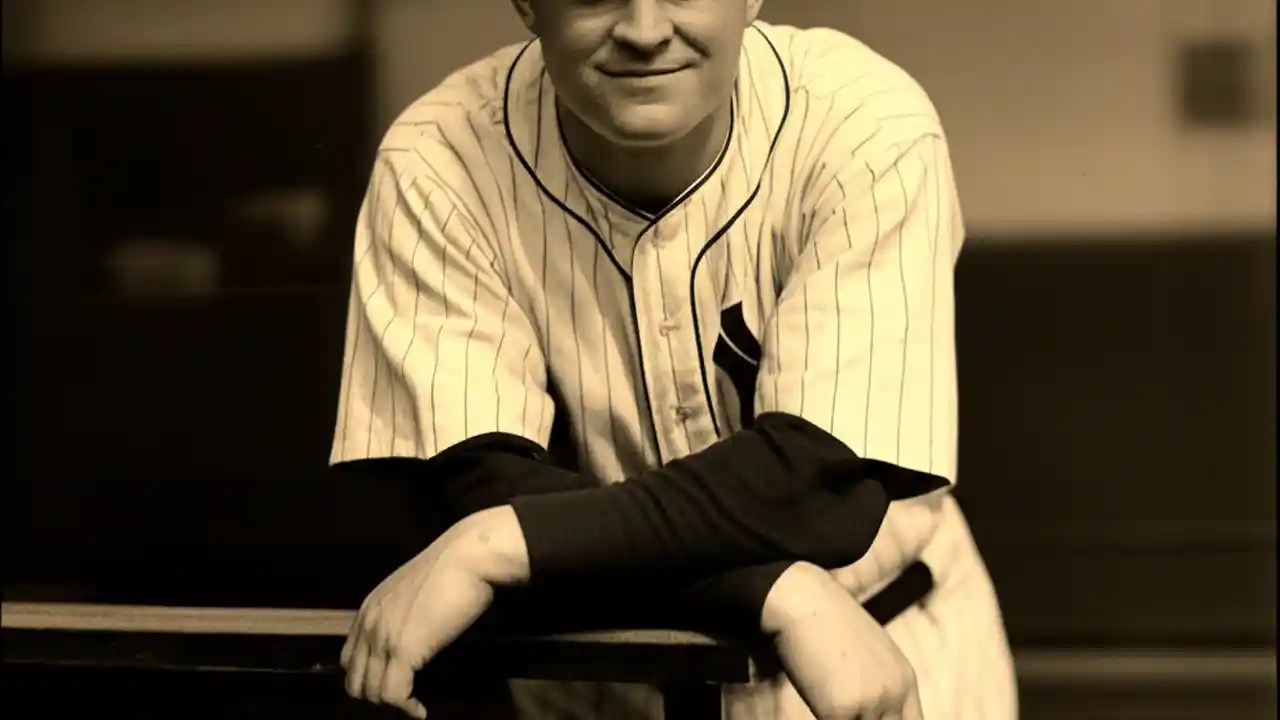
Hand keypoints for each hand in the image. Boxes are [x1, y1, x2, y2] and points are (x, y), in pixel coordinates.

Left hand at [340, 506, 529, 717]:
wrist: (468, 557)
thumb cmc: (452, 568)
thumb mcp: (414, 590)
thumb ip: (401, 612)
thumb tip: (412, 634)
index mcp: (368, 609)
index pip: (349, 659)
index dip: (369, 677)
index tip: (393, 684)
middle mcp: (368, 624)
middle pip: (354, 680)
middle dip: (377, 695)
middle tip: (403, 698)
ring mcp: (383, 638)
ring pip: (371, 692)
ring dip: (392, 704)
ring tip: (414, 705)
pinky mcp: (404, 650)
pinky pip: (393, 694)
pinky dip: (407, 707)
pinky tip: (421, 710)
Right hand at [761, 562, 922, 719]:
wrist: (804, 601)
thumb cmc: (830, 620)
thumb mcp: (873, 650)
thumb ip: (881, 682)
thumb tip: (873, 711)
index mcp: (905, 679)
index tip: (870, 717)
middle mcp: (893, 693)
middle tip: (849, 710)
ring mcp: (869, 702)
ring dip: (844, 718)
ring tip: (828, 702)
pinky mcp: (839, 710)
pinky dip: (821, 717)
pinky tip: (814, 701)